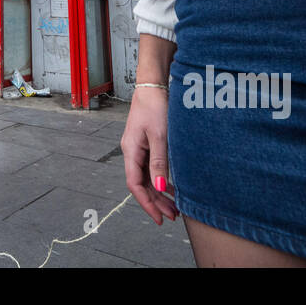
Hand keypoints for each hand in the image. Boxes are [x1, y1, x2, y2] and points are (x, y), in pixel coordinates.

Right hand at [121, 85, 178, 225]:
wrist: (153, 86)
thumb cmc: (155, 107)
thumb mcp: (160, 137)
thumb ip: (159, 163)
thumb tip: (160, 189)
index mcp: (131, 151)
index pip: (135, 185)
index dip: (147, 203)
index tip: (159, 218)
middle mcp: (131, 152)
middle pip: (142, 184)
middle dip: (156, 202)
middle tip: (172, 216)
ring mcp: (138, 148)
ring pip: (147, 178)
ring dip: (160, 193)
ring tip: (175, 207)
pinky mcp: (146, 144)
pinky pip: (151, 168)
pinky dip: (161, 180)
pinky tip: (171, 187)